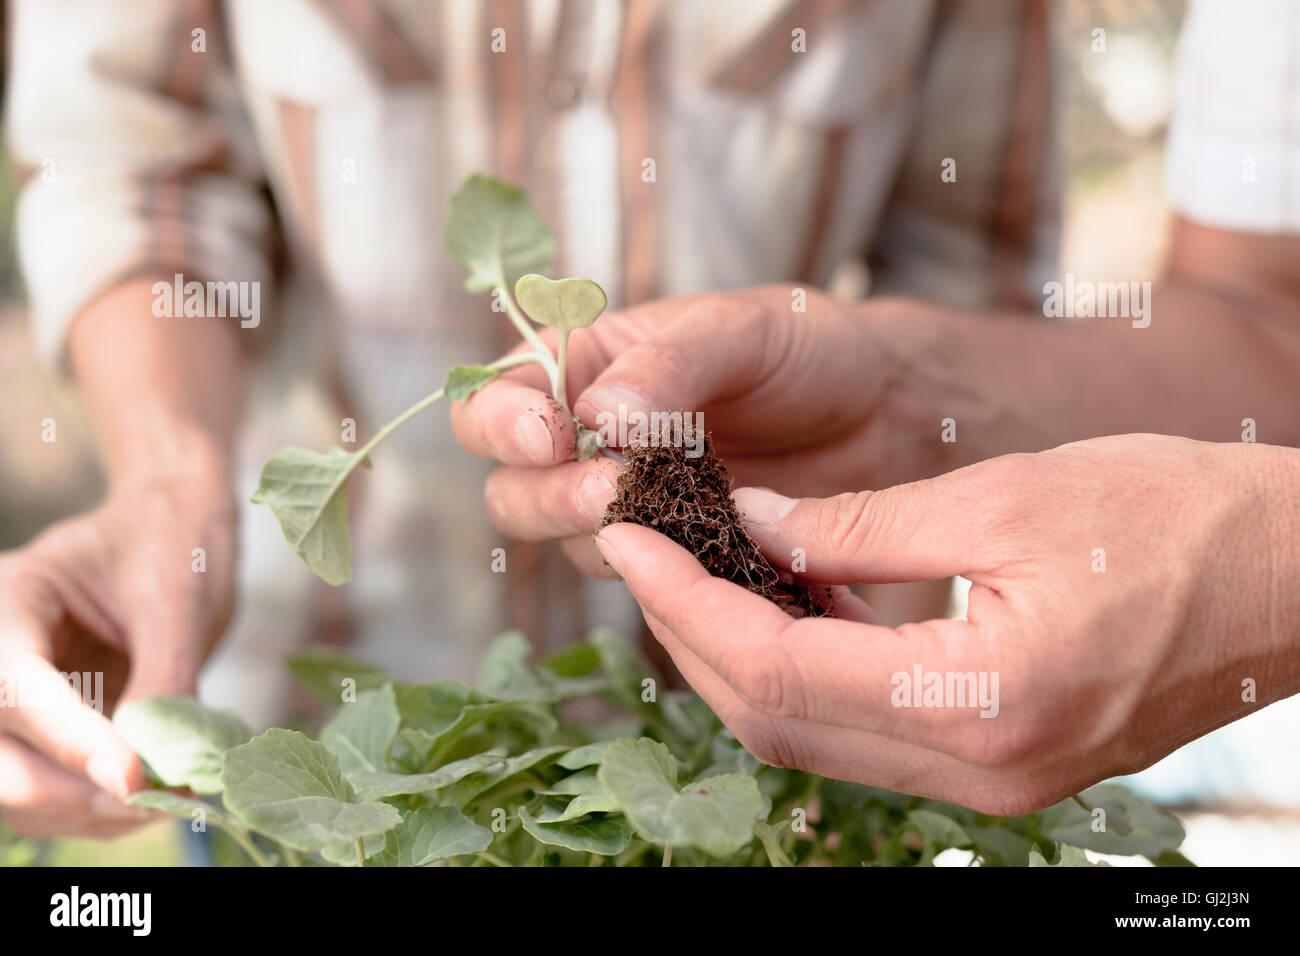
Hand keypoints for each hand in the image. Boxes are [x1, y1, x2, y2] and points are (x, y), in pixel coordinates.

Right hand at [0, 475, 235, 836]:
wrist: (173, 530)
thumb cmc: (173, 544)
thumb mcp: (175, 599)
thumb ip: (163, 676)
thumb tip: (151, 767)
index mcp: (10, 596)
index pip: (14, 684)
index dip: (67, 739)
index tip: (131, 778)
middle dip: (69, 788)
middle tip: (153, 802)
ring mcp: (7, 694)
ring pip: (11, 784)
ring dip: (82, 811)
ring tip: (164, 803)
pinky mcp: (35, 728)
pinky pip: (42, 790)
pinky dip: (92, 810)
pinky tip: (151, 802)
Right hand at [452, 285, 973, 575]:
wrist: (886, 411)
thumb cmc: (806, 348)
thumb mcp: (739, 331)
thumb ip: (668, 365)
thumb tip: (595, 415)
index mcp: (581, 371)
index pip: (493, 404)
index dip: (502, 423)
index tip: (549, 433)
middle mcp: (589, 446)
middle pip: (514, 492)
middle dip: (551, 495)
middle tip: (614, 486)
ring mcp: (630, 510)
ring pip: (571, 545)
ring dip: (605, 536)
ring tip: (668, 515)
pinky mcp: (677, 560)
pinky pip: (644, 580)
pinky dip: (664, 572)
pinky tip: (707, 553)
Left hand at [591, 435, 1299, 813]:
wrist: (1294, 577)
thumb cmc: (1175, 517)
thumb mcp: (1005, 498)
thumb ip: (861, 526)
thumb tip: (753, 524)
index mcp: (981, 703)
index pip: (777, 667)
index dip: (684, 602)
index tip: (625, 537)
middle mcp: (978, 772)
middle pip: (778, 718)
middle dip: (692, 633)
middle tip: (645, 549)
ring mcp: (992, 783)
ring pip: (813, 735)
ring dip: (741, 654)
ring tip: (698, 567)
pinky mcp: (1002, 764)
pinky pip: (867, 730)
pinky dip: (808, 669)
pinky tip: (786, 600)